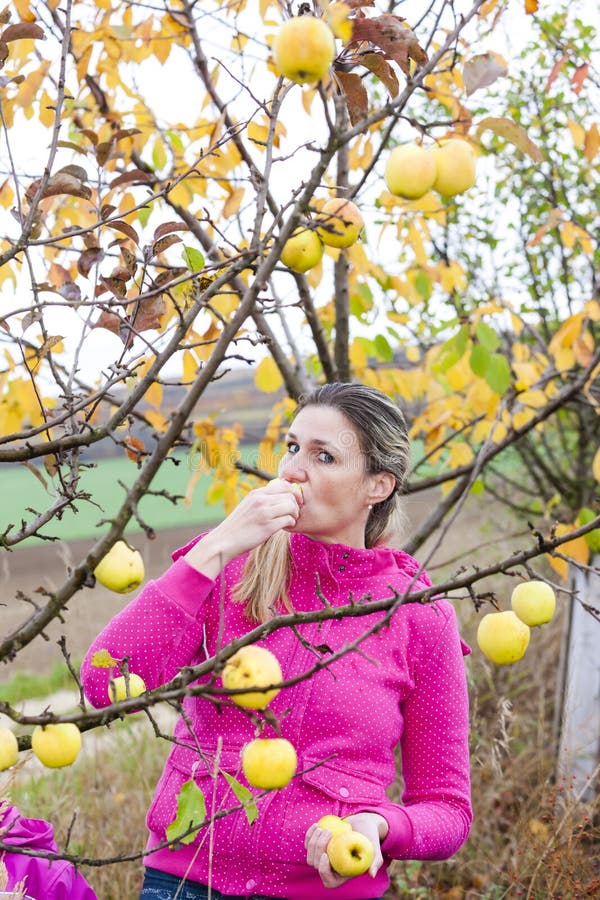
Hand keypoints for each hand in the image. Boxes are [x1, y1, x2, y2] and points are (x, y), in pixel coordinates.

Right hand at [184, 479, 301, 576]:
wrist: (224, 540)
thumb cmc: (238, 525)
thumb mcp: (248, 505)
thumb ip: (262, 499)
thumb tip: (281, 495)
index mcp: (256, 493)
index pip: (283, 484)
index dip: (293, 492)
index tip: (295, 500)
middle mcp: (260, 500)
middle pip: (290, 495)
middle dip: (296, 504)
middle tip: (294, 513)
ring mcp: (264, 513)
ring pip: (291, 507)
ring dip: (295, 514)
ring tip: (291, 520)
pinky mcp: (267, 527)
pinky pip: (288, 520)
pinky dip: (291, 524)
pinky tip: (286, 527)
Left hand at [305, 812, 386, 888]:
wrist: (362, 826)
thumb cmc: (369, 840)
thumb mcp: (375, 851)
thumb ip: (375, 863)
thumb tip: (371, 874)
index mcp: (342, 875)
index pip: (328, 881)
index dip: (323, 871)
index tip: (326, 855)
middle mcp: (331, 870)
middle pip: (316, 865)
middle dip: (318, 849)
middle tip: (327, 832)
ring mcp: (323, 858)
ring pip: (309, 856)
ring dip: (313, 841)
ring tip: (324, 828)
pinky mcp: (318, 847)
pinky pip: (308, 844)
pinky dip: (310, 835)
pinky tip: (316, 825)